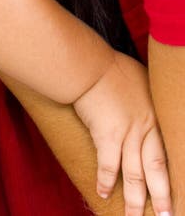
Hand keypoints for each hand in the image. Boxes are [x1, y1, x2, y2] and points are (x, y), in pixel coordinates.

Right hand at [74, 50, 170, 214]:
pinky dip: (106, 182)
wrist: (91, 67)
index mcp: (156, 117)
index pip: (169, 153)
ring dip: (135, 200)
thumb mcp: (141, 81)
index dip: (173, 175)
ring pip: (134, 175)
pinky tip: (103, 194)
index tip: (178, 193)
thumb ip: (146, 99)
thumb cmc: (112, 69)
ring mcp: (127, 134)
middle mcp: (145, 129)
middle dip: (162, 196)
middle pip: (156, 170)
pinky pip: (109, 166)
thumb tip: (147, 104)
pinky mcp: (107, 137)